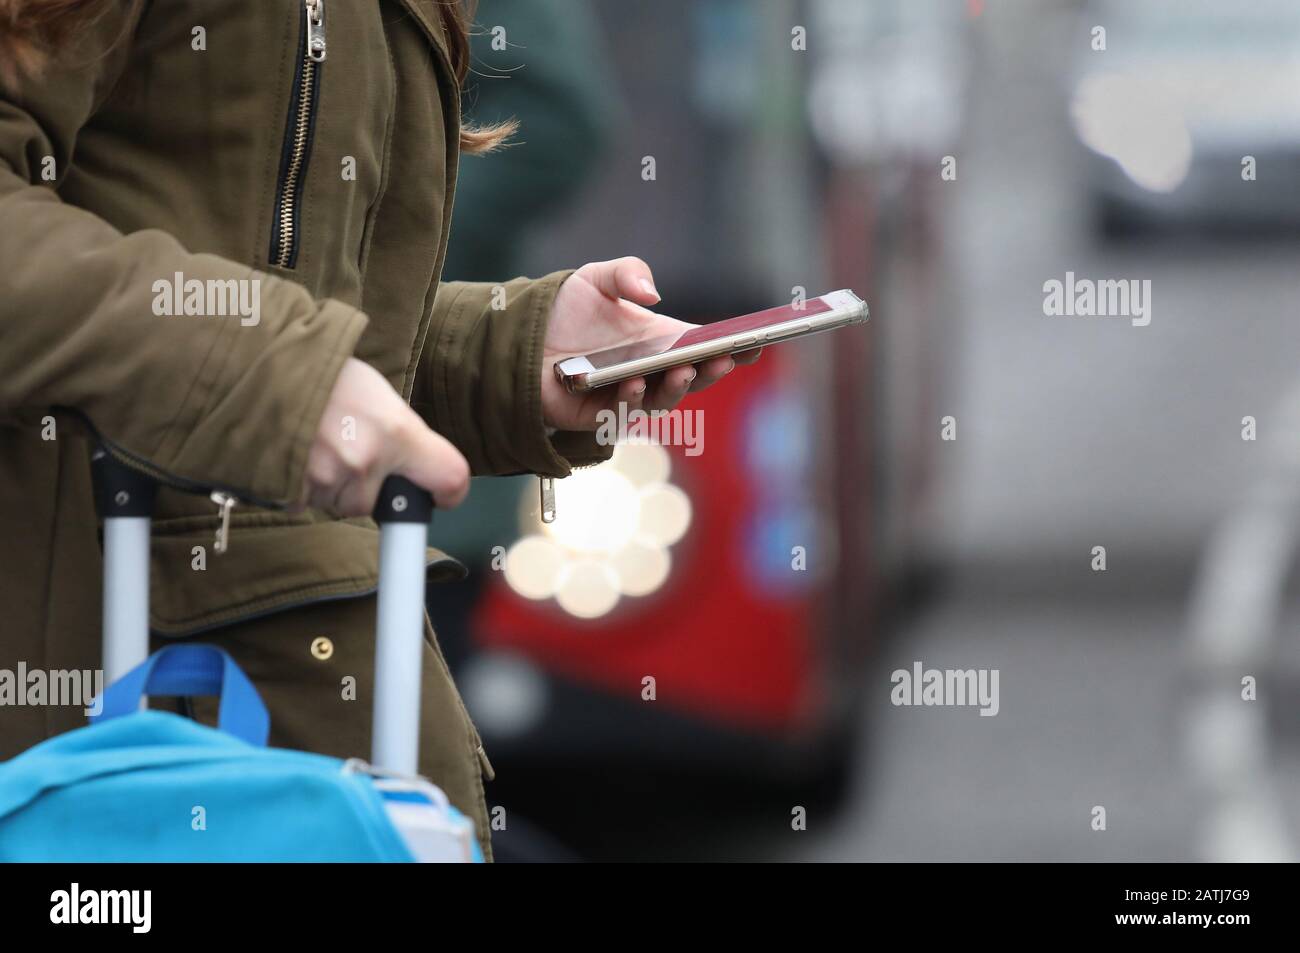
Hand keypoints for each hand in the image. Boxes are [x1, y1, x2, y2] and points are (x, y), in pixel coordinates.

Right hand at [301, 358, 469, 515]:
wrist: (257, 363)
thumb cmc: (321, 370)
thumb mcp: (376, 391)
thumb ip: (399, 432)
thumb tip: (410, 463)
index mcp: (397, 431)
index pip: (449, 476)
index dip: (449, 492)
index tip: (439, 494)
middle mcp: (365, 460)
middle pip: (377, 502)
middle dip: (368, 487)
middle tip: (349, 450)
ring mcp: (326, 479)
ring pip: (340, 504)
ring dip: (332, 485)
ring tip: (316, 444)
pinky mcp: (291, 491)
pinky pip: (306, 503)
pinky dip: (301, 486)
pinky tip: (297, 455)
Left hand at [540, 257, 761, 430]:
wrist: (520, 334)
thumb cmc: (564, 308)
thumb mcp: (597, 277)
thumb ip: (627, 273)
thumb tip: (654, 296)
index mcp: (660, 341)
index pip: (705, 349)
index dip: (734, 348)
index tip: (758, 341)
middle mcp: (650, 371)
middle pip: (693, 378)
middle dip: (712, 370)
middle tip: (725, 358)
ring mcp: (627, 395)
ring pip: (663, 400)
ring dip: (676, 388)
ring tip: (683, 370)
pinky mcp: (597, 414)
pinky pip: (621, 413)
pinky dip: (632, 399)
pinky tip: (634, 383)